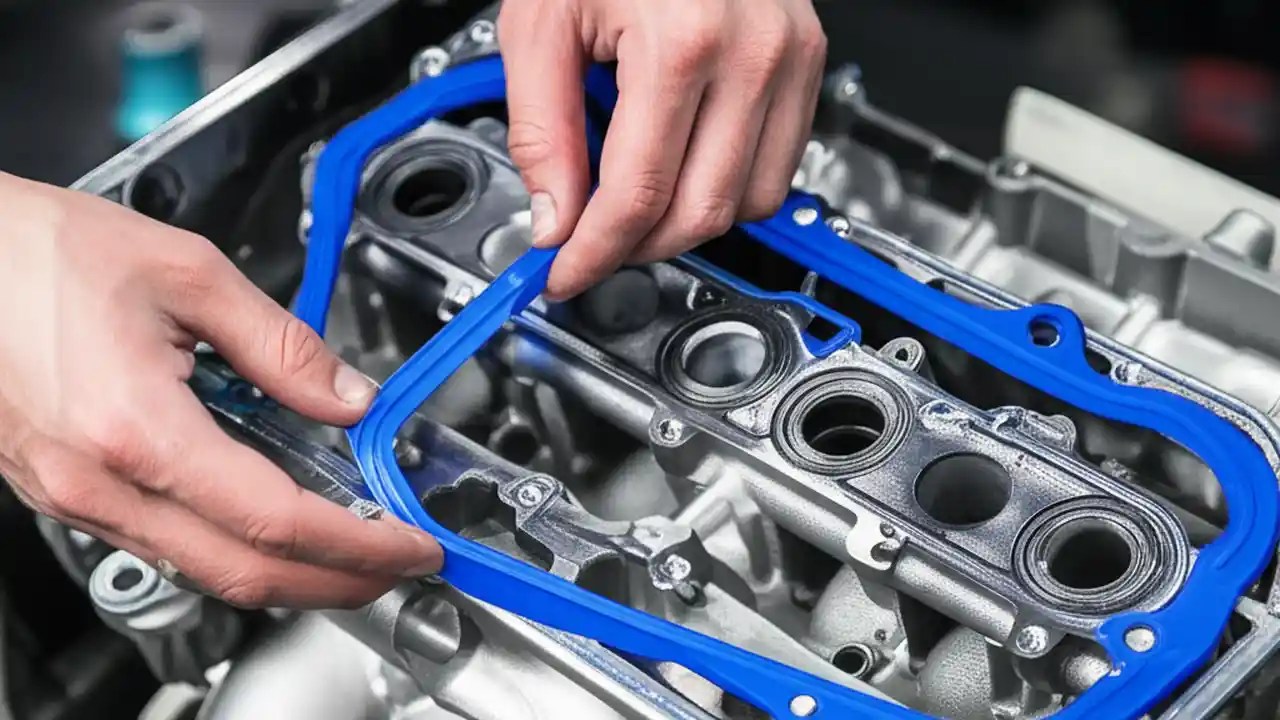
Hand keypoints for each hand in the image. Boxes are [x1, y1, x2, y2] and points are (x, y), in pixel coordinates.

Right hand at [0, 173, 440, 608]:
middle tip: (395, 562)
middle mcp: (101, 484)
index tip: (409, 545)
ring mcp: (76, 499)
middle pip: (245, 573)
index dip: (359, 543)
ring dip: (289, 571)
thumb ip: (282, 345)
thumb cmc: (31, 254)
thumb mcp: (186, 273)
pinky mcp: (65, 493)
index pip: (277, 519)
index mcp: (137, 427)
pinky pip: (164, 543)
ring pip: (204, 569)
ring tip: (351, 542)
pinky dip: (233, 545)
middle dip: (337, 580)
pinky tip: (272, 518)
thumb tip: (348, 396)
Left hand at [498, 0, 826, 298]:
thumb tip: (554, 220)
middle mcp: (754, 54)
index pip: (639, 195)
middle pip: (701, 213)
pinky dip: (728, 187)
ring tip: (634, 200)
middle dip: (638, 249)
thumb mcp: (541, 24)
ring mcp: (792, 58)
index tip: (564, 274)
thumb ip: (543, 131)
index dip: (595, 253)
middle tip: (590, 245)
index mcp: (682, 41)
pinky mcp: (809, 61)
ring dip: (686, 224)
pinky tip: (682, 165)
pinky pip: (780, 166)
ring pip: (751, 203)